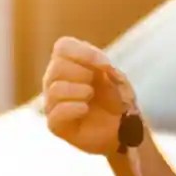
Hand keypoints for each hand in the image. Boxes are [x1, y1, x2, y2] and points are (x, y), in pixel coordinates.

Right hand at [42, 37, 128, 155]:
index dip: (84, 53)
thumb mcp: (118, 79)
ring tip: (90, 96)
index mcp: (69, 63)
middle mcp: (55, 80)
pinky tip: (85, 109)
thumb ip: (107, 69)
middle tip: (95, 85)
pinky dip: (73, 108)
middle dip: (83, 73)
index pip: (63, 46)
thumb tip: (102, 66)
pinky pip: (56, 112)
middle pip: (58, 66)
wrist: (122, 129)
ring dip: (79, 91)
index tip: (104, 65)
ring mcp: (52, 102)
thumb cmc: (116, 100)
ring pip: (55, 89)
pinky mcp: (55, 124)